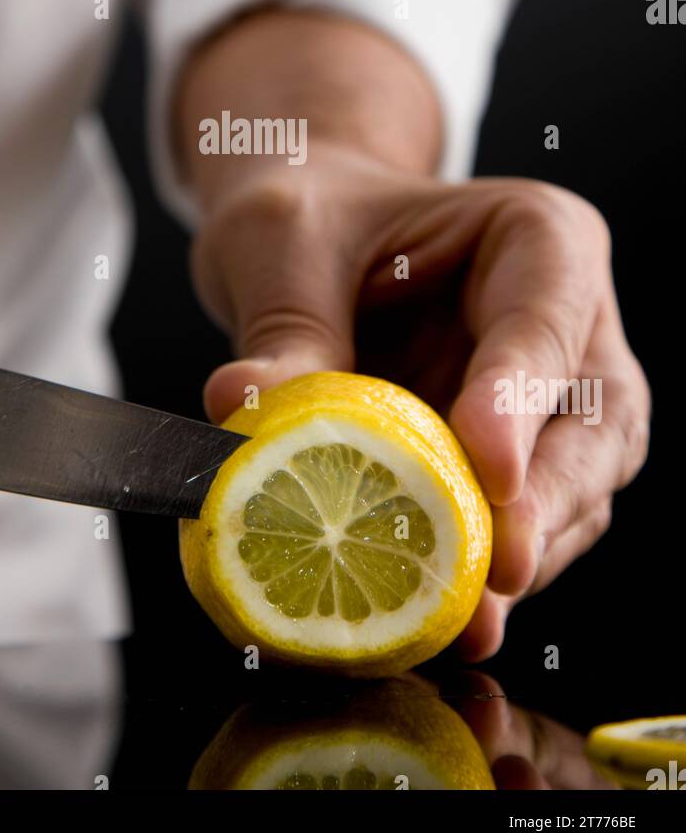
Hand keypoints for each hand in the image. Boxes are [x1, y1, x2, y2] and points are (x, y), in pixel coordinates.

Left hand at [176, 11, 649, 658]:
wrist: (311, 238)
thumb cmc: (314, 212)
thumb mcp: (284, 241)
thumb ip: (285, 325)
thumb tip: (242, 404)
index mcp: (536, 236)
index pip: (546, 318)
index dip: (521, 396)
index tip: (486, 469)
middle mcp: (570, 320)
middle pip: (591, 421)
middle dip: (544, 503)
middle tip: (492, 572)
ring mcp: (554, 399)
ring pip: (576, 487)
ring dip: (524, 556)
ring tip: (464, 620)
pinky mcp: (519, 461)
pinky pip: (524, 523)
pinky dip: (488, 571)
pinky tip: (443, 615)